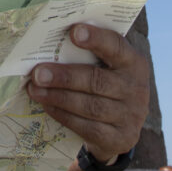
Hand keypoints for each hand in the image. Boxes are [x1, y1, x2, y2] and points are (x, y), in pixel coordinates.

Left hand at [25, 24, 148, 164]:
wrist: (120, 127)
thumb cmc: (106, 84)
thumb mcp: (106, 67)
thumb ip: (88, 55)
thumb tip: (47, 43)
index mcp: (134, 62)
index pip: (116, 46)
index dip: (96, 38)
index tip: (73, 31)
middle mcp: (136, 88)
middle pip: (97, 80)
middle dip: (64, 76)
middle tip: (38, 73)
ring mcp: (130, 116)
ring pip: (90, 106)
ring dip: (58, 97)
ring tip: (35, 90)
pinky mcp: (120, 138)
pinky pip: (87, 127)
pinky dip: (63, 115)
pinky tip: (47, 106)